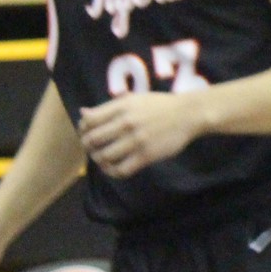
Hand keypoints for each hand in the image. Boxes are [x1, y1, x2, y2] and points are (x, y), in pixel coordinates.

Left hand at [77, 92, 204, 178]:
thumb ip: (108, 107)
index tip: (86, 133)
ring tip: (101, 159)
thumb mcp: (133, 99)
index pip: (89, 121)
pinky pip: (121, 170)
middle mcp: (126, 122)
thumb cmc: (159, 105)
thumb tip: (83, 113)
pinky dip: (112, 172)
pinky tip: (112, 168)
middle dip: (87, 146)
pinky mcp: (146, 155)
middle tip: (92, 148)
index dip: (83, 130)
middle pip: (93, 140)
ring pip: (104, 157)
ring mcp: (136, 140)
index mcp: (121, 107)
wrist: (187, 114)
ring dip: (98, 160)